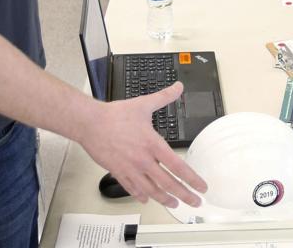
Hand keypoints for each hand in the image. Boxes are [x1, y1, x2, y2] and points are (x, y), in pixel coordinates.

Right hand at [79, 82, 206, 207]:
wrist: (90, 123)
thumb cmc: (115, 115)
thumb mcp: (143, 104)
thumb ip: (164, 97)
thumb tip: (178, 87)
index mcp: (153, 145)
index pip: (178, 166)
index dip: (192, 179)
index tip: (201, 187)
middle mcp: (144, 160)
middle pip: (168, 183)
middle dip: (184, 195)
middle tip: (195, 203)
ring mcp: (130, 169)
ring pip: (151, 190)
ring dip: (165, 199)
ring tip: (174, 204)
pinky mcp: (118, 172)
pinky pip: (131, 188)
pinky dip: (141, 195)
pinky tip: (146, 199)